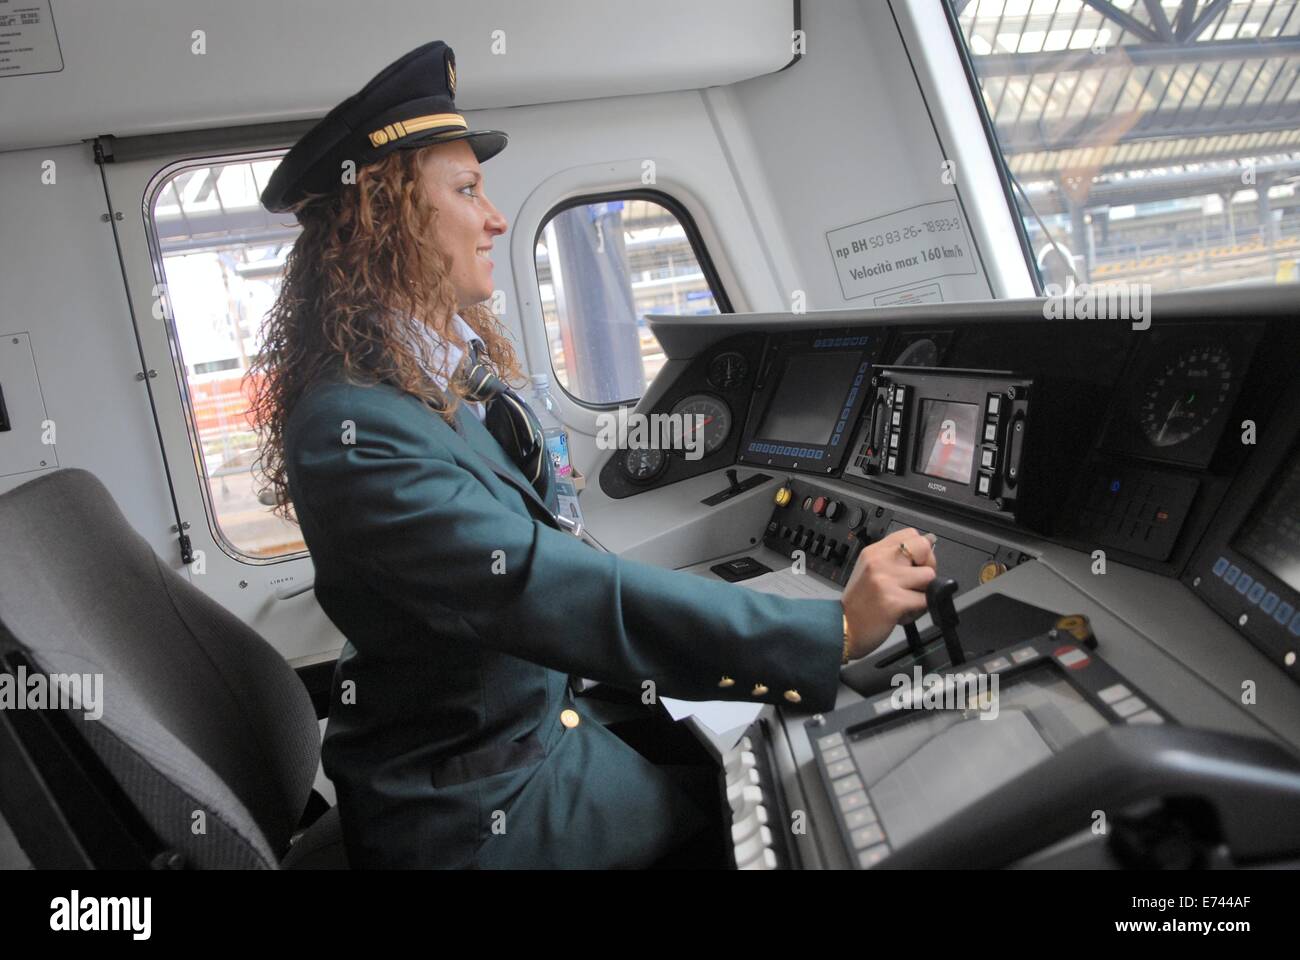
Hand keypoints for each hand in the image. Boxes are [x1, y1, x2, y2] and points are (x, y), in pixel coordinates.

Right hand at [842, 528, 936, 660]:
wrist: (843, 628)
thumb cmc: (859, 603)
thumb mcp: (870, 571)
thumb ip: (895, 559)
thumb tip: (928, 543)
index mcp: (874, 551)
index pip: (911, 534)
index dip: (920, 550)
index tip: (914, 565)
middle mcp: (879, 561)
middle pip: (924, 548)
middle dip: (928, 566)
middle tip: (915, 583)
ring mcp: (886, 580)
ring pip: (929, 576)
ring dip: (923, 592)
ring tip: (907, 600)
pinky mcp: (894, 600)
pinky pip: (924, 600)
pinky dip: (918, 610)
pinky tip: (902, 613)